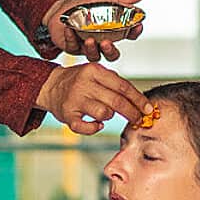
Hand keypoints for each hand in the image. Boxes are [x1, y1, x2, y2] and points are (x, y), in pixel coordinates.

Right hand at [35, 63, 152, 134]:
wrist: (50, 86)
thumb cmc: (79, 81)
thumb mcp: (96, 73)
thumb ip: (115, 84)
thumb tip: (140, 102)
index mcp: (94, 71)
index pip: (123, 86)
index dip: (138, 99)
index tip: (148, 109)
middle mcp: (84, 84)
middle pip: (116, 101)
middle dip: (132, 113)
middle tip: (139, 120)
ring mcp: (75, 100)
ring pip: (103, 113)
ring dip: (110, 116)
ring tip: (106, 113)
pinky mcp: (67, 115)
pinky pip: (86, 127)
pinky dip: (94, 128)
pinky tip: (96, 124)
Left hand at [42, 0, 144, 62]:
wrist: (60, 9)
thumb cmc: (82, 6)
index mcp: (112, 30)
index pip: (128, 35)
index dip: (134, 32)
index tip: (137, 26)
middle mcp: (101, 41)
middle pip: (112, 54)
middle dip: (110, 50)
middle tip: (107, 43)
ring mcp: (87, 46)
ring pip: (94, 55)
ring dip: (92, 49)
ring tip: (89, 40)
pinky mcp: (72, 47)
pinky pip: (72, 46)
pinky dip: (71, 38)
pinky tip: (69, 30)